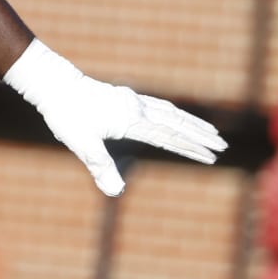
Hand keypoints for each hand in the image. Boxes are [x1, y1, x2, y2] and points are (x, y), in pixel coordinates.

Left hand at [3, 40, 226, 195]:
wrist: (54, 86)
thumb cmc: (67, 115)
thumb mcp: (81, 145)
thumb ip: (101, 167)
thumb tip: (116, 192)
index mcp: (131, 120)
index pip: (169, 137)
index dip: (191, 148)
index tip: (212, 156)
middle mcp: (137, 107)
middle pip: (177, 122)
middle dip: (200, 135)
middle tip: (223, 145)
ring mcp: (132, 99)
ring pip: (170, 111)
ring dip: (191, 122)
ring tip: (210, 131)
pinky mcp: (125, 96)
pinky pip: (158, 105)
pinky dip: (174, 113)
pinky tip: (176, 116)